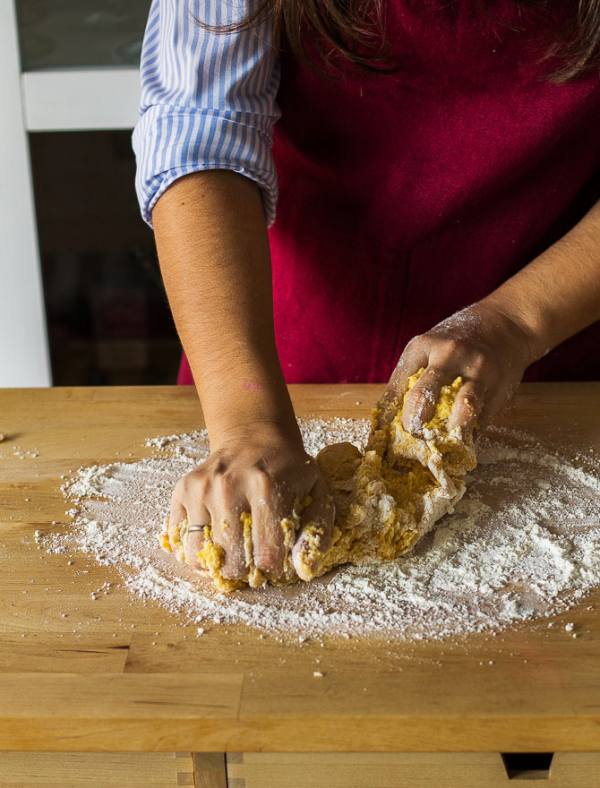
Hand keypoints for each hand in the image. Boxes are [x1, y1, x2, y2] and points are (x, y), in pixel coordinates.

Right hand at [166, 424, 334, 583]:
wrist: (254, 438)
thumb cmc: (287, 470)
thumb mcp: (316, 493)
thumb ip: (317, 530)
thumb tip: (303, 568)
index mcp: (267, 488)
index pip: (267, 556)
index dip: (276, 570)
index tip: (278, 563)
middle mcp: (229, 487)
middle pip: (233, 562)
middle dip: (247, 570)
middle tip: (255, 557)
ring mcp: (202, 489)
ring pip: (202, 555)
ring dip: (219, 563)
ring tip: (234, 552)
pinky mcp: (183, 491)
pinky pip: (181, 541)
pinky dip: (196, 550)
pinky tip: (214, 540)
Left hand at [380, 300, 537, 435]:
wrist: (504, 324)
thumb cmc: (455, 342)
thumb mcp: (427, 349)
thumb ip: (407, 381)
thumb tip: (385, 425)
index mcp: (423, 345)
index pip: (398, 384)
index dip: (387, 414)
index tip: (381, 438)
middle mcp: (450, 354)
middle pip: (425, 393)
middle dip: (414, 421)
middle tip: (409, 439)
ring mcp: (478, 370)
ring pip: (464, 407)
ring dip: (449, 433)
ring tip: (439, 449)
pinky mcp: (499, 387)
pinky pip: (482, 419)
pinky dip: (469, 437)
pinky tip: (459, 447)